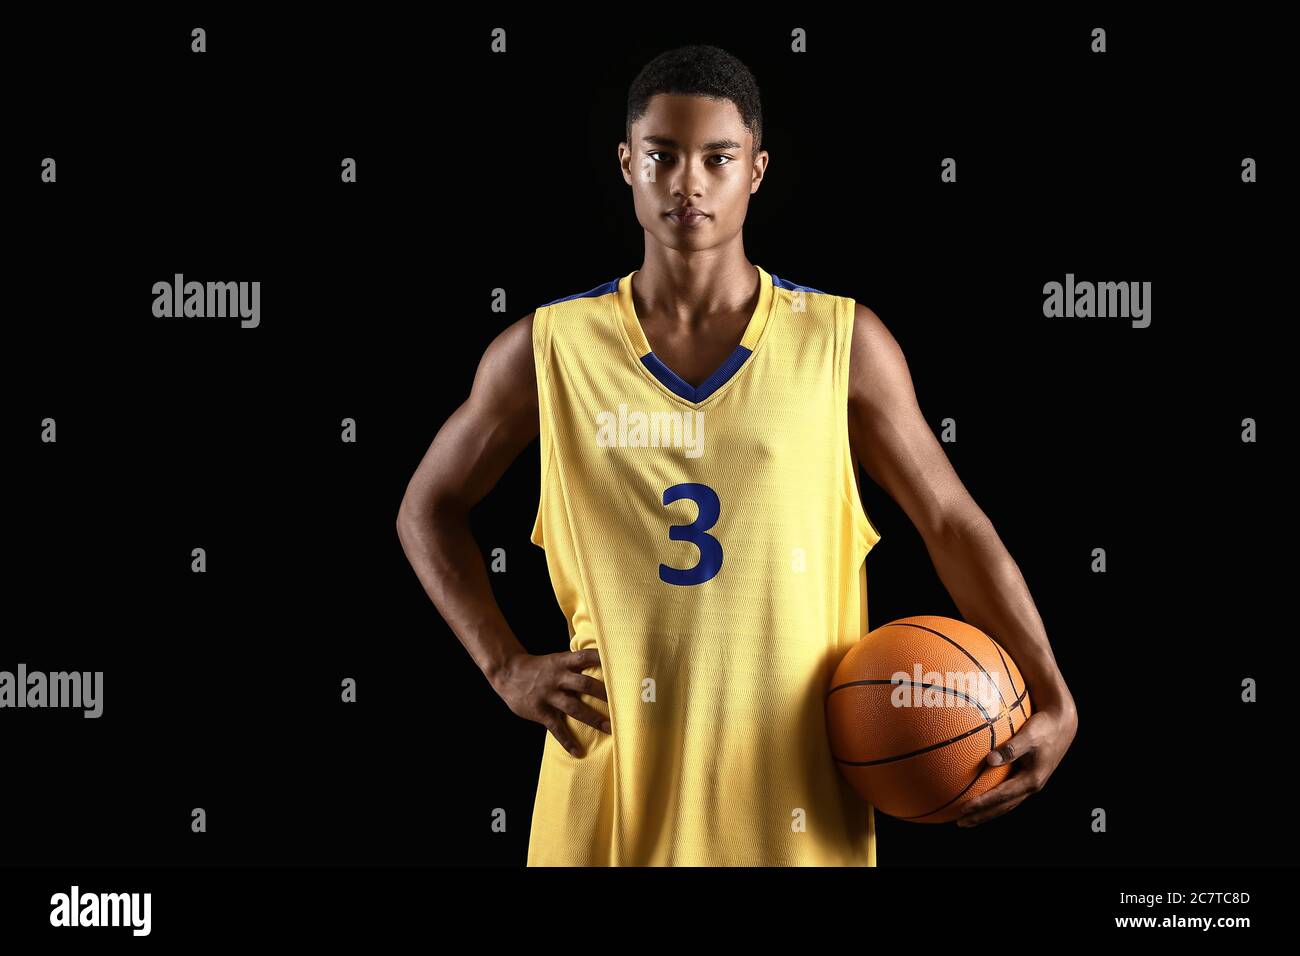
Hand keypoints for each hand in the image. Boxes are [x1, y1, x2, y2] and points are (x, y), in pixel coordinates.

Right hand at [491, 648, 609, 756]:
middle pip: (584, 684)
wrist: (507, 672)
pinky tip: (578, 752)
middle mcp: (558, 678)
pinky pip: (556, 728)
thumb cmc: (538, 668)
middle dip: (603, 694)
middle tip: (623, 703)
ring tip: (609, 728)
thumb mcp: (556, 660)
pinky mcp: (540, 711)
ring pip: (573, 707)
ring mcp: (548, 695)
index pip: (585, 656)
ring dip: (593, 718)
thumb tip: (603, 664)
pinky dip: (567, 741)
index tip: (620, 663)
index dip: (602, 659)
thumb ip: (575, 664)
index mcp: (563, 663)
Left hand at [956, 701, 1077, 826]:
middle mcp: (1031, 786)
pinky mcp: (1028, 778)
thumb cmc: (1044, 727)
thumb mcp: (1029, 735)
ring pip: (1006, 804)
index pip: (1002, 796)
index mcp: (1032, 780)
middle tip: (960, 822)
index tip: (964, 808)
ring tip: (968, 818)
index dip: (983, 804)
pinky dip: (994, 800)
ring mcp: (1030, 784)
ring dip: (987, 812)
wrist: (1062, 724)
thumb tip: (989, 759)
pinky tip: (981, 798)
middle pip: (1003, 807)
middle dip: (982, 816)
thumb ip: (1011, 748)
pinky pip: (1008, 794)